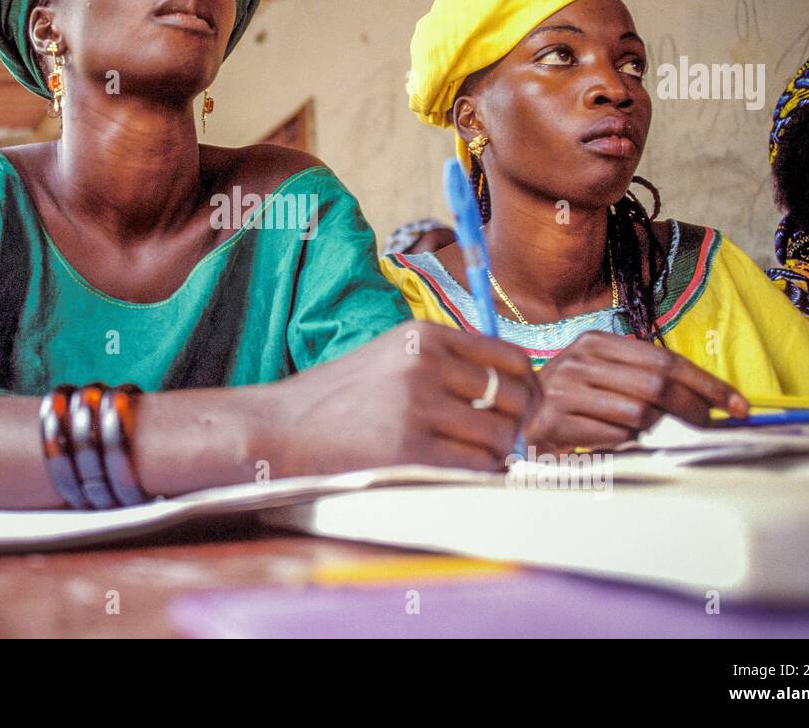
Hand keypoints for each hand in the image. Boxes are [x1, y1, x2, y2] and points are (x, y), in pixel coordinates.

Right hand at [273, 321, 537, 473]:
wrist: (280, 428)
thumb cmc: (336, 400)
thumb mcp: (390, 358)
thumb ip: (444, 365)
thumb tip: (513, 394)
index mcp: (423, 335)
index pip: (511, 357)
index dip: (528, 388)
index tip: (523, 410)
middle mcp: (425, 364)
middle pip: (513, 397)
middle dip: (518, 425)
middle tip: (504, 442)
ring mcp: (417, 406)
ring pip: (499, 436)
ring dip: (496, 453)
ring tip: (471, 457)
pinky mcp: (409, 449)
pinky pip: (476, 465)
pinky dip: (478, 472)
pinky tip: (457, 469)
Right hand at [527, 331, 748, 451]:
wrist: (513, 414)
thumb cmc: (571, 397)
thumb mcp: (602, 373)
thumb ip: (643, 377)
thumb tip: (705, 399)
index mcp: (597, 343)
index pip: (666, 360)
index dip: (708, 383)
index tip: (739, 405)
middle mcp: (580, 360)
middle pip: (658, 385)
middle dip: (693, 408)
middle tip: (711, 423)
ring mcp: (566, 390)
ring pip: (639, 414)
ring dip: (648, 427)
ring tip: (629, 426)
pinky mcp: (556, 420)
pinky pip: (614, 437)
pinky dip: (620, 442)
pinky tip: (602, 436)